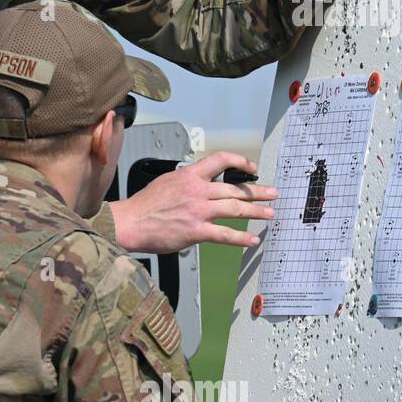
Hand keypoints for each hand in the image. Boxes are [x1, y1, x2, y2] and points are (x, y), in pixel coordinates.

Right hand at [110, 152, 275, 253]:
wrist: (129, 222)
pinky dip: (241, 238)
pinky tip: (251, 240)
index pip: (220, 160)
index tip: (252, 169)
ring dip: (256, 212)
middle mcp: (197, 191)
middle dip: (258, 192)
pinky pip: (225, 235)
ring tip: (269, 214)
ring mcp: (198, 211)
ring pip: (235, 209)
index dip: (240, 163)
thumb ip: (185, 183)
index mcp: (189, 176)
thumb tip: (198, 184)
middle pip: (235, 188)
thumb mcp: (165, 182)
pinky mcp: (196, 231)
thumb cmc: (143, 206)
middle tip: (272, 194)